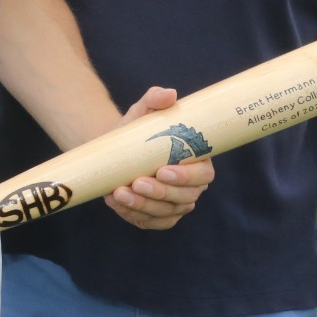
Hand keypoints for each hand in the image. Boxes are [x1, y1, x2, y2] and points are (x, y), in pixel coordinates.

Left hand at [102, 87, 213, 230]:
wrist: (114, 151)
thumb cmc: (136, 131)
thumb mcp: (143, 112)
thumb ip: (155, 99)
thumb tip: (169, 94)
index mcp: (197, 161)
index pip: (202, 174)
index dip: (186, 176)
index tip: (163, 170)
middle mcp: (191, 187)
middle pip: (184, 198)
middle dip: (160, 192)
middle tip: (137, 182)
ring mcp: (175, 205)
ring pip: (165, 212)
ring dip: (142, 205)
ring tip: (119, 193)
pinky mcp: (157, 217)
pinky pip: (150, 222)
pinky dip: (133, 215)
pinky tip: (117, 203)